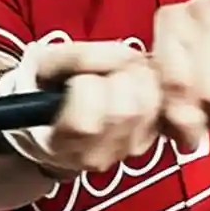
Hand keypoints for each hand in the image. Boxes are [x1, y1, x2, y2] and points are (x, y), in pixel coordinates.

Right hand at [0, 41, 162, 175]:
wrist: (53, 121)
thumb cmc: (47, 91)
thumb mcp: (44, 64)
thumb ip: (78, 57)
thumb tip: (125, 56)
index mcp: (63, 142)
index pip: (86, 122)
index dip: (86, 85)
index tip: (79, 78)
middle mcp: (97, 154)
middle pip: (128, 111)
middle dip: (118, 78)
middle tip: (103, 72)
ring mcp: (127, 149)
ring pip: (150, 107)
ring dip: (139, 80)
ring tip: (118, 76)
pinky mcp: (150, 138)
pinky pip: (164, 106)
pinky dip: (152, 86)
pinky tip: (132, 84)